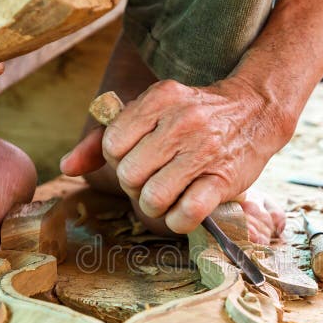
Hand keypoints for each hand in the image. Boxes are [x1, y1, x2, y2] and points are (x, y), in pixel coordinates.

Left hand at [61, 78, 294, 233]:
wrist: (255, 111)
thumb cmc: (195, 115)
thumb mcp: (152, 111)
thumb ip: (105, 136)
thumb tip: (67, 167)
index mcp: (158, 99)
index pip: (112, 144)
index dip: (119, 160)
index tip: (139, 159)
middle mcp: (180, 122)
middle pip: (129, 175)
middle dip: (135, 187)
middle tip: (153, 181)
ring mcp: (203, 151)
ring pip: (152, 198)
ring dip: (155, 208)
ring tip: (167, 198)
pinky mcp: (223, 180)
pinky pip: (186, 214)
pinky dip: (178, 222)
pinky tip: (182, 214)